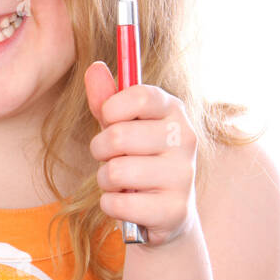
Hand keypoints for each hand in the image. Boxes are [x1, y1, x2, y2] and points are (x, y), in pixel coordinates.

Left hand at [84, 61, 198, 247]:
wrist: (167, 212)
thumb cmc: (140, 159)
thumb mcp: (122, 126)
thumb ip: (107, 98)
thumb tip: (94, 67)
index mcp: (174, 111)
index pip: (140, 95)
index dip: (112, 109)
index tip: (108, 119)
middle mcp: (185, 139)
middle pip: (118, 136)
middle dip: (100, 150)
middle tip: (111, 158)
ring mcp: (183, 175)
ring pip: (116, 171)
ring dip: (105, 180)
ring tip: (120, 182)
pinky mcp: (174, 210)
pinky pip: (119, 203)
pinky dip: (111, 205)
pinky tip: (127, 203)